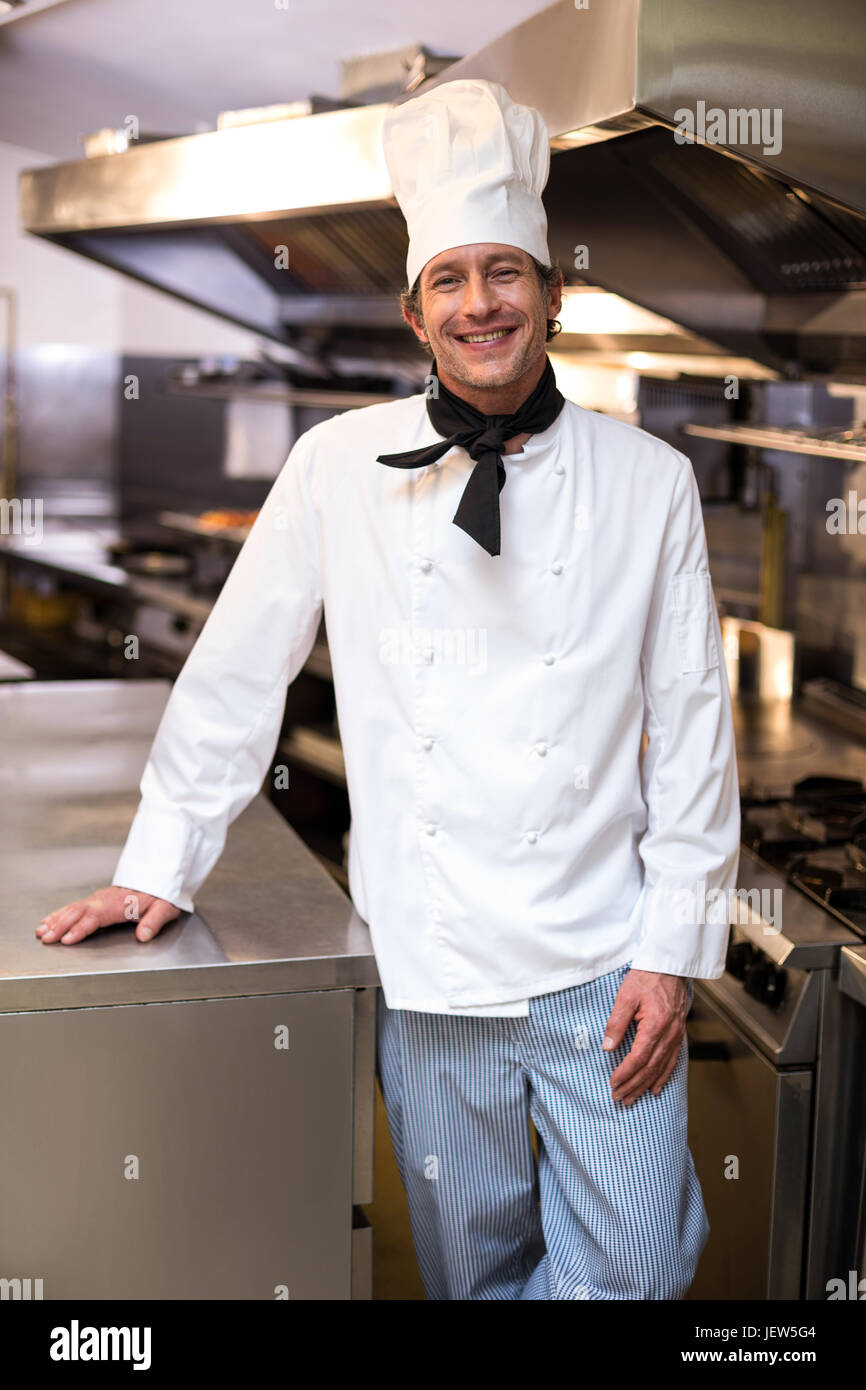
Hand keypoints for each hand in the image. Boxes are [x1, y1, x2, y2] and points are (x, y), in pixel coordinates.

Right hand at [36, 886, 181, 945]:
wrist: (160, 878)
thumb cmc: (161, 895)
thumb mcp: (165, 908)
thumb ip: (154, 921)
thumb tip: (144, 935)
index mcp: (119, 904)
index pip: (95, 917)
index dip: (80, 928)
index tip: (67, 939)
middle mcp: (105, 900)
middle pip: (79, 912)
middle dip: (60, 926)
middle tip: (45, 938)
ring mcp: (99, 899)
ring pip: (73, 908)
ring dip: (56, 920)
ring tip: (41, 931)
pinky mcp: (97, 900)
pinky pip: (75, 906)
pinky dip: (60, 913)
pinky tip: (49, 920)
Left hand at [602, 969, 689, 1105]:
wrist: (669, 965)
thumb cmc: (646, 977)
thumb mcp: (625, 996)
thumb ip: (616, 1023)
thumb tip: (608, 1047)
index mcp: (655, 1025)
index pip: (638, 1058)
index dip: (625, 1074)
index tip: (613, 1084)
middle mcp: (669, 1034)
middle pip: (650, 1068)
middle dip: (633, 1085)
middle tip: (619, 1098)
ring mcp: (676, 1035)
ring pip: (661, 1068)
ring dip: (646, 1085)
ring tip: (633, 1098)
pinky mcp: (679, 1033)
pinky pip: (672, 1060)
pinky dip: (663, 1076)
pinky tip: (656, 1087)